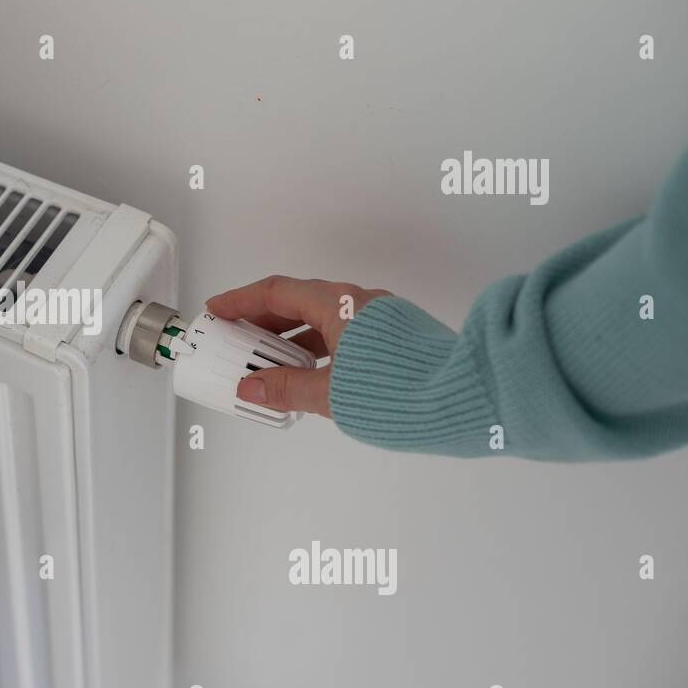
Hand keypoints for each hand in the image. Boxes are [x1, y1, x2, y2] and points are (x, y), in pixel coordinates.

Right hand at [205, 276, 389, 416]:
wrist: (470, 395)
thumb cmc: (404, 388)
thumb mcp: (332, 394)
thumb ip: (287, 389)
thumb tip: (251, 387)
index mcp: (339, 305)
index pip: (277, 292)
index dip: (241, 301)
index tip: (217, 309)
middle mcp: (360, 302)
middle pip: (298, 302)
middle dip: (262, 320)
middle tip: (235, 338)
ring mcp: (381, 318)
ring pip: (323, 319)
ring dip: (290, 337)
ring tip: (266, 361)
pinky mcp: (395, 337)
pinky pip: (343, 333)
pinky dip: (317, 347)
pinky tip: (309, 372)